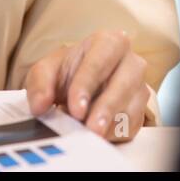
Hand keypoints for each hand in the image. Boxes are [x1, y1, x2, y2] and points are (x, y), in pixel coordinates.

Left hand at [25, 31, 150, 142]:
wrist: (80, 86)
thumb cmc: (67, 72)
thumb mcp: (46, 71)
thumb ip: (40, 84)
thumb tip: (40, 105)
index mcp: (109, 43)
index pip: (100, 60)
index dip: (87, 84)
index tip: (76, 108)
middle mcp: (130, 62)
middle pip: (124, 83)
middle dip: (106, 107)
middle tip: (90, 127)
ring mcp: (139, 88)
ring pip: (132, 106)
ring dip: (111, 124)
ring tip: (92, 135)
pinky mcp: (139, 112)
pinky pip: (133, 125)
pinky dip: (115, 134)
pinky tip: (99, 137)